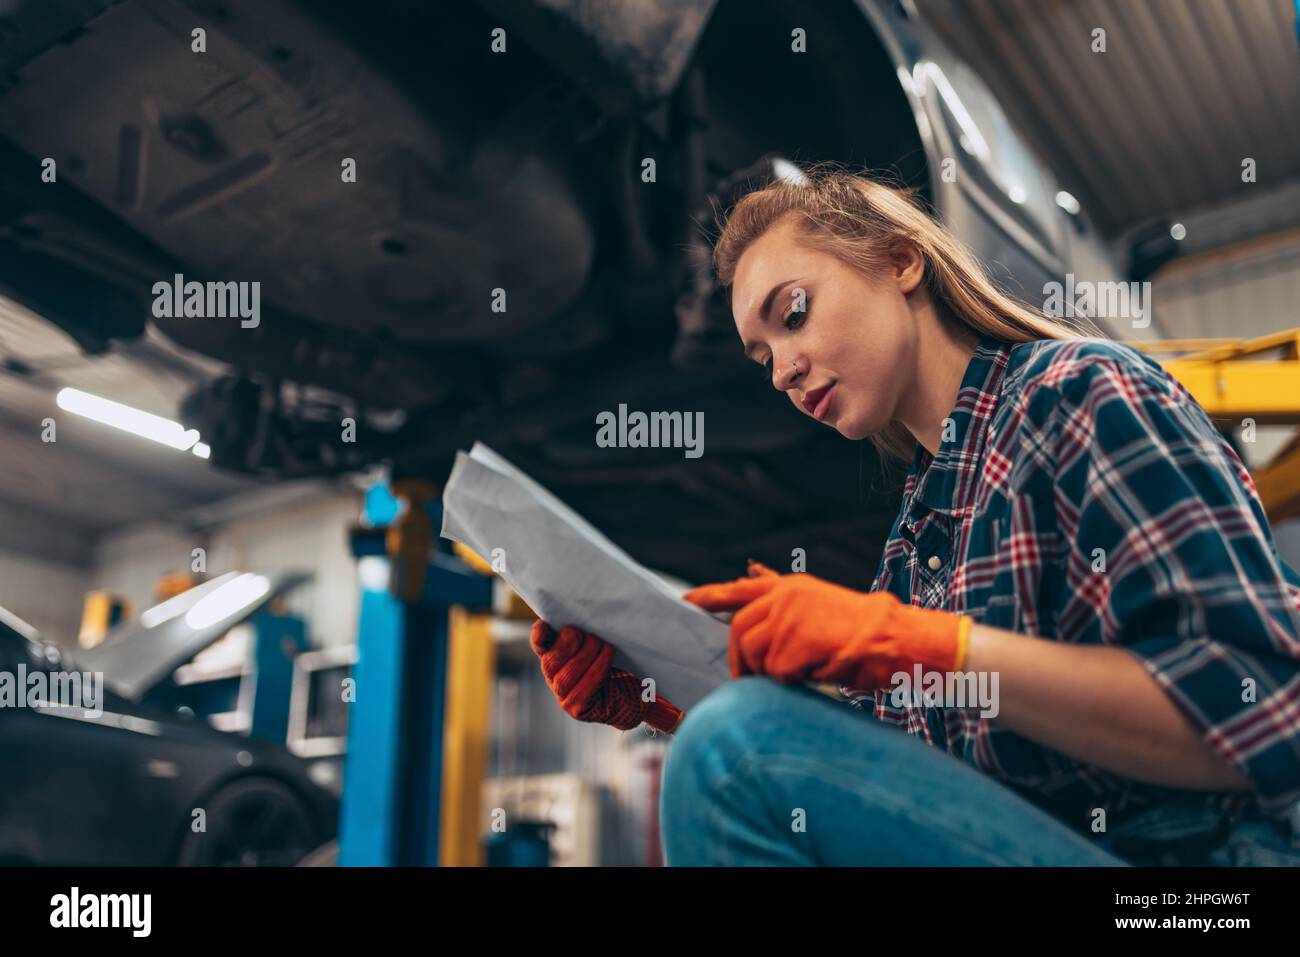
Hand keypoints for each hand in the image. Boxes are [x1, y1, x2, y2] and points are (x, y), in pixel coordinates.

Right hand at [530, 620, 683, 731]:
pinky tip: (608, 656)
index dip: (539, 636)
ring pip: (566, 675)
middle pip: (551, 660)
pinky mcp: (576, 709)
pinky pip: (582, 689)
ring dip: (587, 655)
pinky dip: (597, 669)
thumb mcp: (602, 641)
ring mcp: (563, 696)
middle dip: (569, 643)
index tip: (545, 624)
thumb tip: (590, 602)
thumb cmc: (619, 663)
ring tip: (604, 644)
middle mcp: (554, 677)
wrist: (635, 694)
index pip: (540, 645)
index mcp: (555, 657)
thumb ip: (589, 629)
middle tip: (589, 634)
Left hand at [683, 564, 971, 689]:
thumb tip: (751, 578)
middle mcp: (785, 597)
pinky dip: (794, 681)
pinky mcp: (797, 640)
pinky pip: (778, 673)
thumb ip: (783, 601)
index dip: (710, 596)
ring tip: (801, 672)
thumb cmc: (861, 630)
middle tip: (745, 678)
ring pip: (756, 655)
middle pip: (739, 632)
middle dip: (739, 660)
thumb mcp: (817, 604)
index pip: (739, 590)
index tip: (688, 601)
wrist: (895, 638)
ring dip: (772, 672)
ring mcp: (789, 617)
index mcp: (790, 587)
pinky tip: (816, 673)